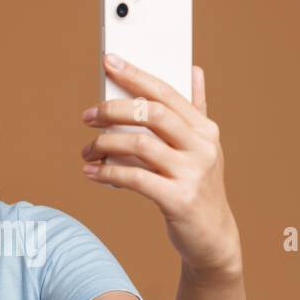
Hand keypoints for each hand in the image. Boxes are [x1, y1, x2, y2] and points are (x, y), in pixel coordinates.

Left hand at [80, 55, 241, 280]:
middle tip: (88, 115)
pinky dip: (108, 173)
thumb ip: (196, 109)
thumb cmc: (199, 188)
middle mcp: (202, 147)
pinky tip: (92, 172)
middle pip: (151, 114)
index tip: (108, 61)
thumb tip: (194, 69)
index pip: (166, 92)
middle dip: (113, 110)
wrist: (212, 237)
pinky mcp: (178, 200)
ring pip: (140, 145)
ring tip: (87, 151)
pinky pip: (135, 179)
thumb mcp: (203, 147)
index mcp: (205, 129)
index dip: (135, 75)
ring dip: (105, 144)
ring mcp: (192, 173)